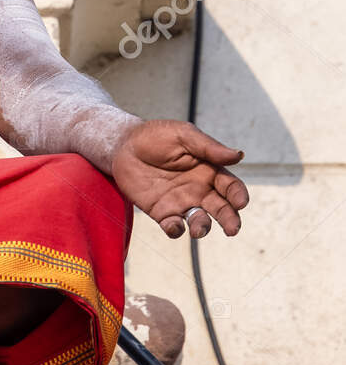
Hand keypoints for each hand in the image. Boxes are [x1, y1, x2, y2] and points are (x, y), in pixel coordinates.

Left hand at [111, 118, 249, 238]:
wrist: (125, 145)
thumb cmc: (157, 136)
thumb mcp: (184, 135)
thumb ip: (209, 147)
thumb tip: (239, 155)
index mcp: (209, 171)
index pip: (231, 187)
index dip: (238, 195)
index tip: (240, 202)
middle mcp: (200, 190)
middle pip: (222, 209)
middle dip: (230, 220)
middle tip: (232, 229)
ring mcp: (181, 203)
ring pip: (200, 222)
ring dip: (203, 228)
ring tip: (198, 229)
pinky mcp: (162, 212)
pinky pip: (173, 227)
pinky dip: (176, 229)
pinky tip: (174, 224)